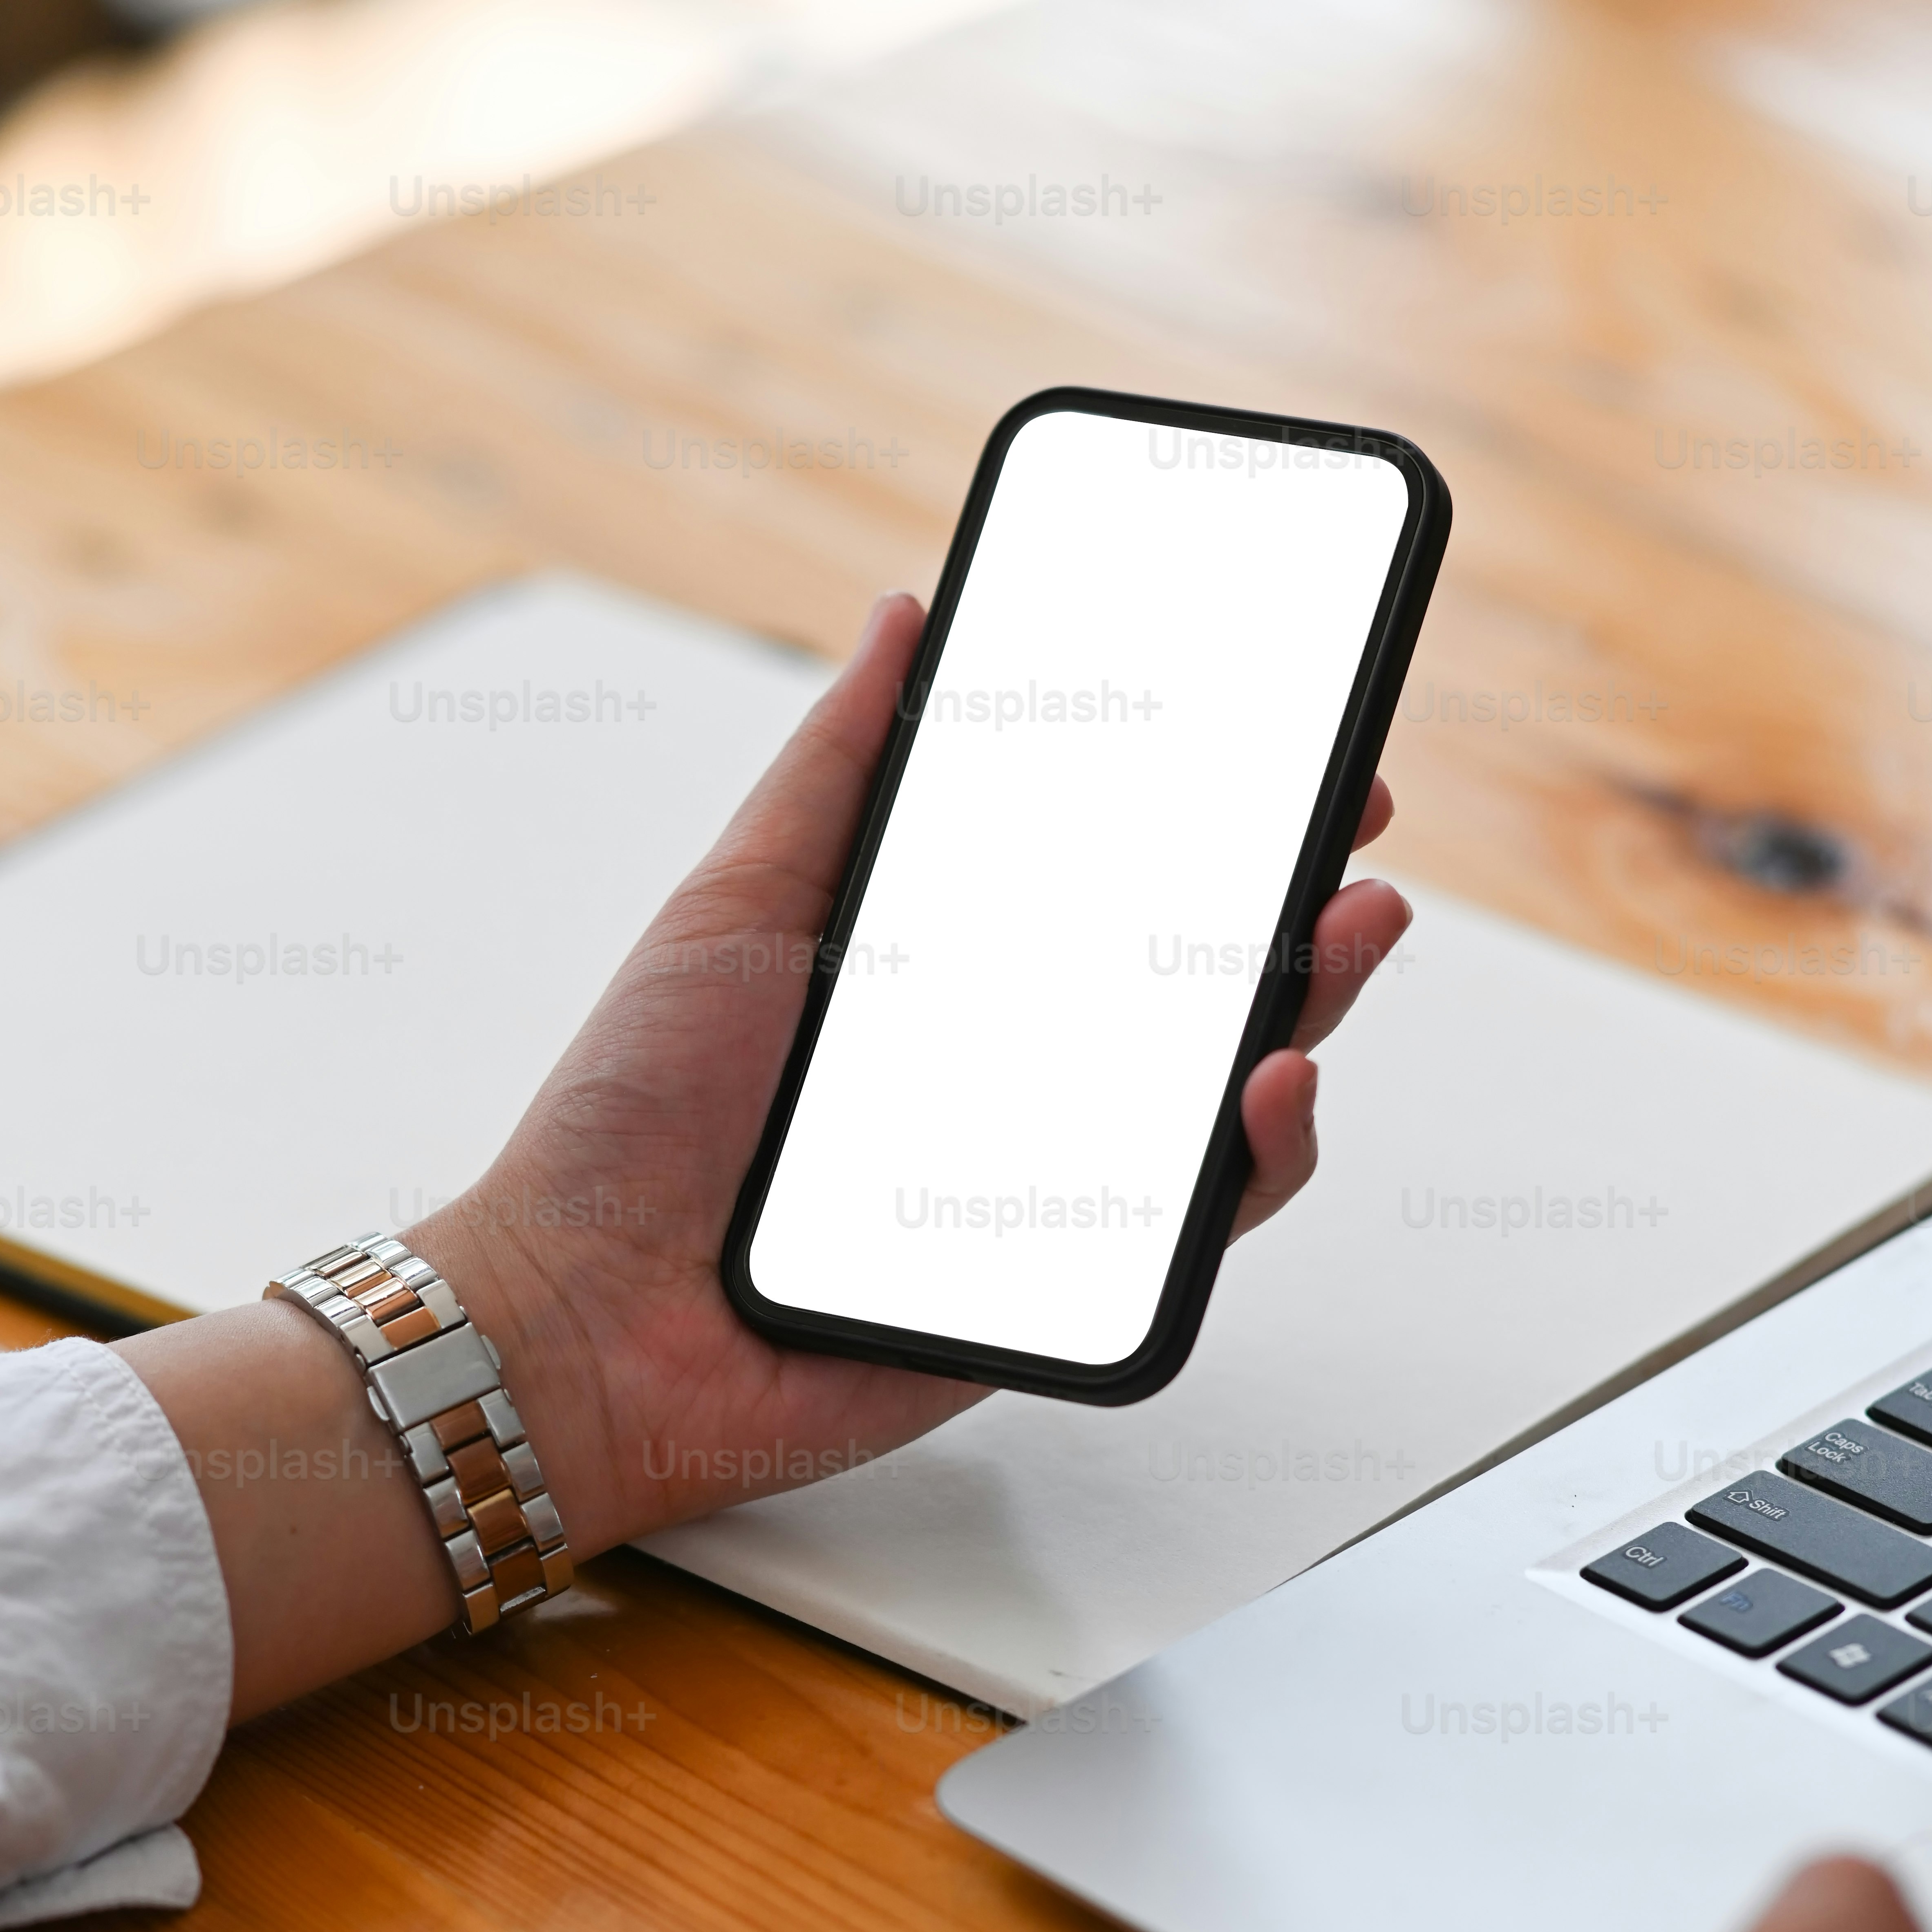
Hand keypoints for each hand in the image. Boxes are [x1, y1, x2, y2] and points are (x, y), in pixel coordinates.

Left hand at [418, 589, 1409, 1558]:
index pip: (1117, 890)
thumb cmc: (632, 1119)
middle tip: (1349, 824)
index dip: (1213, 823)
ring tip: (1345, 932)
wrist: (581, 1313)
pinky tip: (1268, 1084)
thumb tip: (906, 618)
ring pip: (1225, 1101)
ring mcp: (1048, 1185)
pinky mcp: (1058, 1291)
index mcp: (953, 983)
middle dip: (1298, 899)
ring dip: (1311, 1007)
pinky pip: (1196, 1229)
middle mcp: (1016, 1076)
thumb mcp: (734, 903)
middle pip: (1198, 987)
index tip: (1288, 748)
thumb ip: (834, 772)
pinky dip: (1254, 1158)